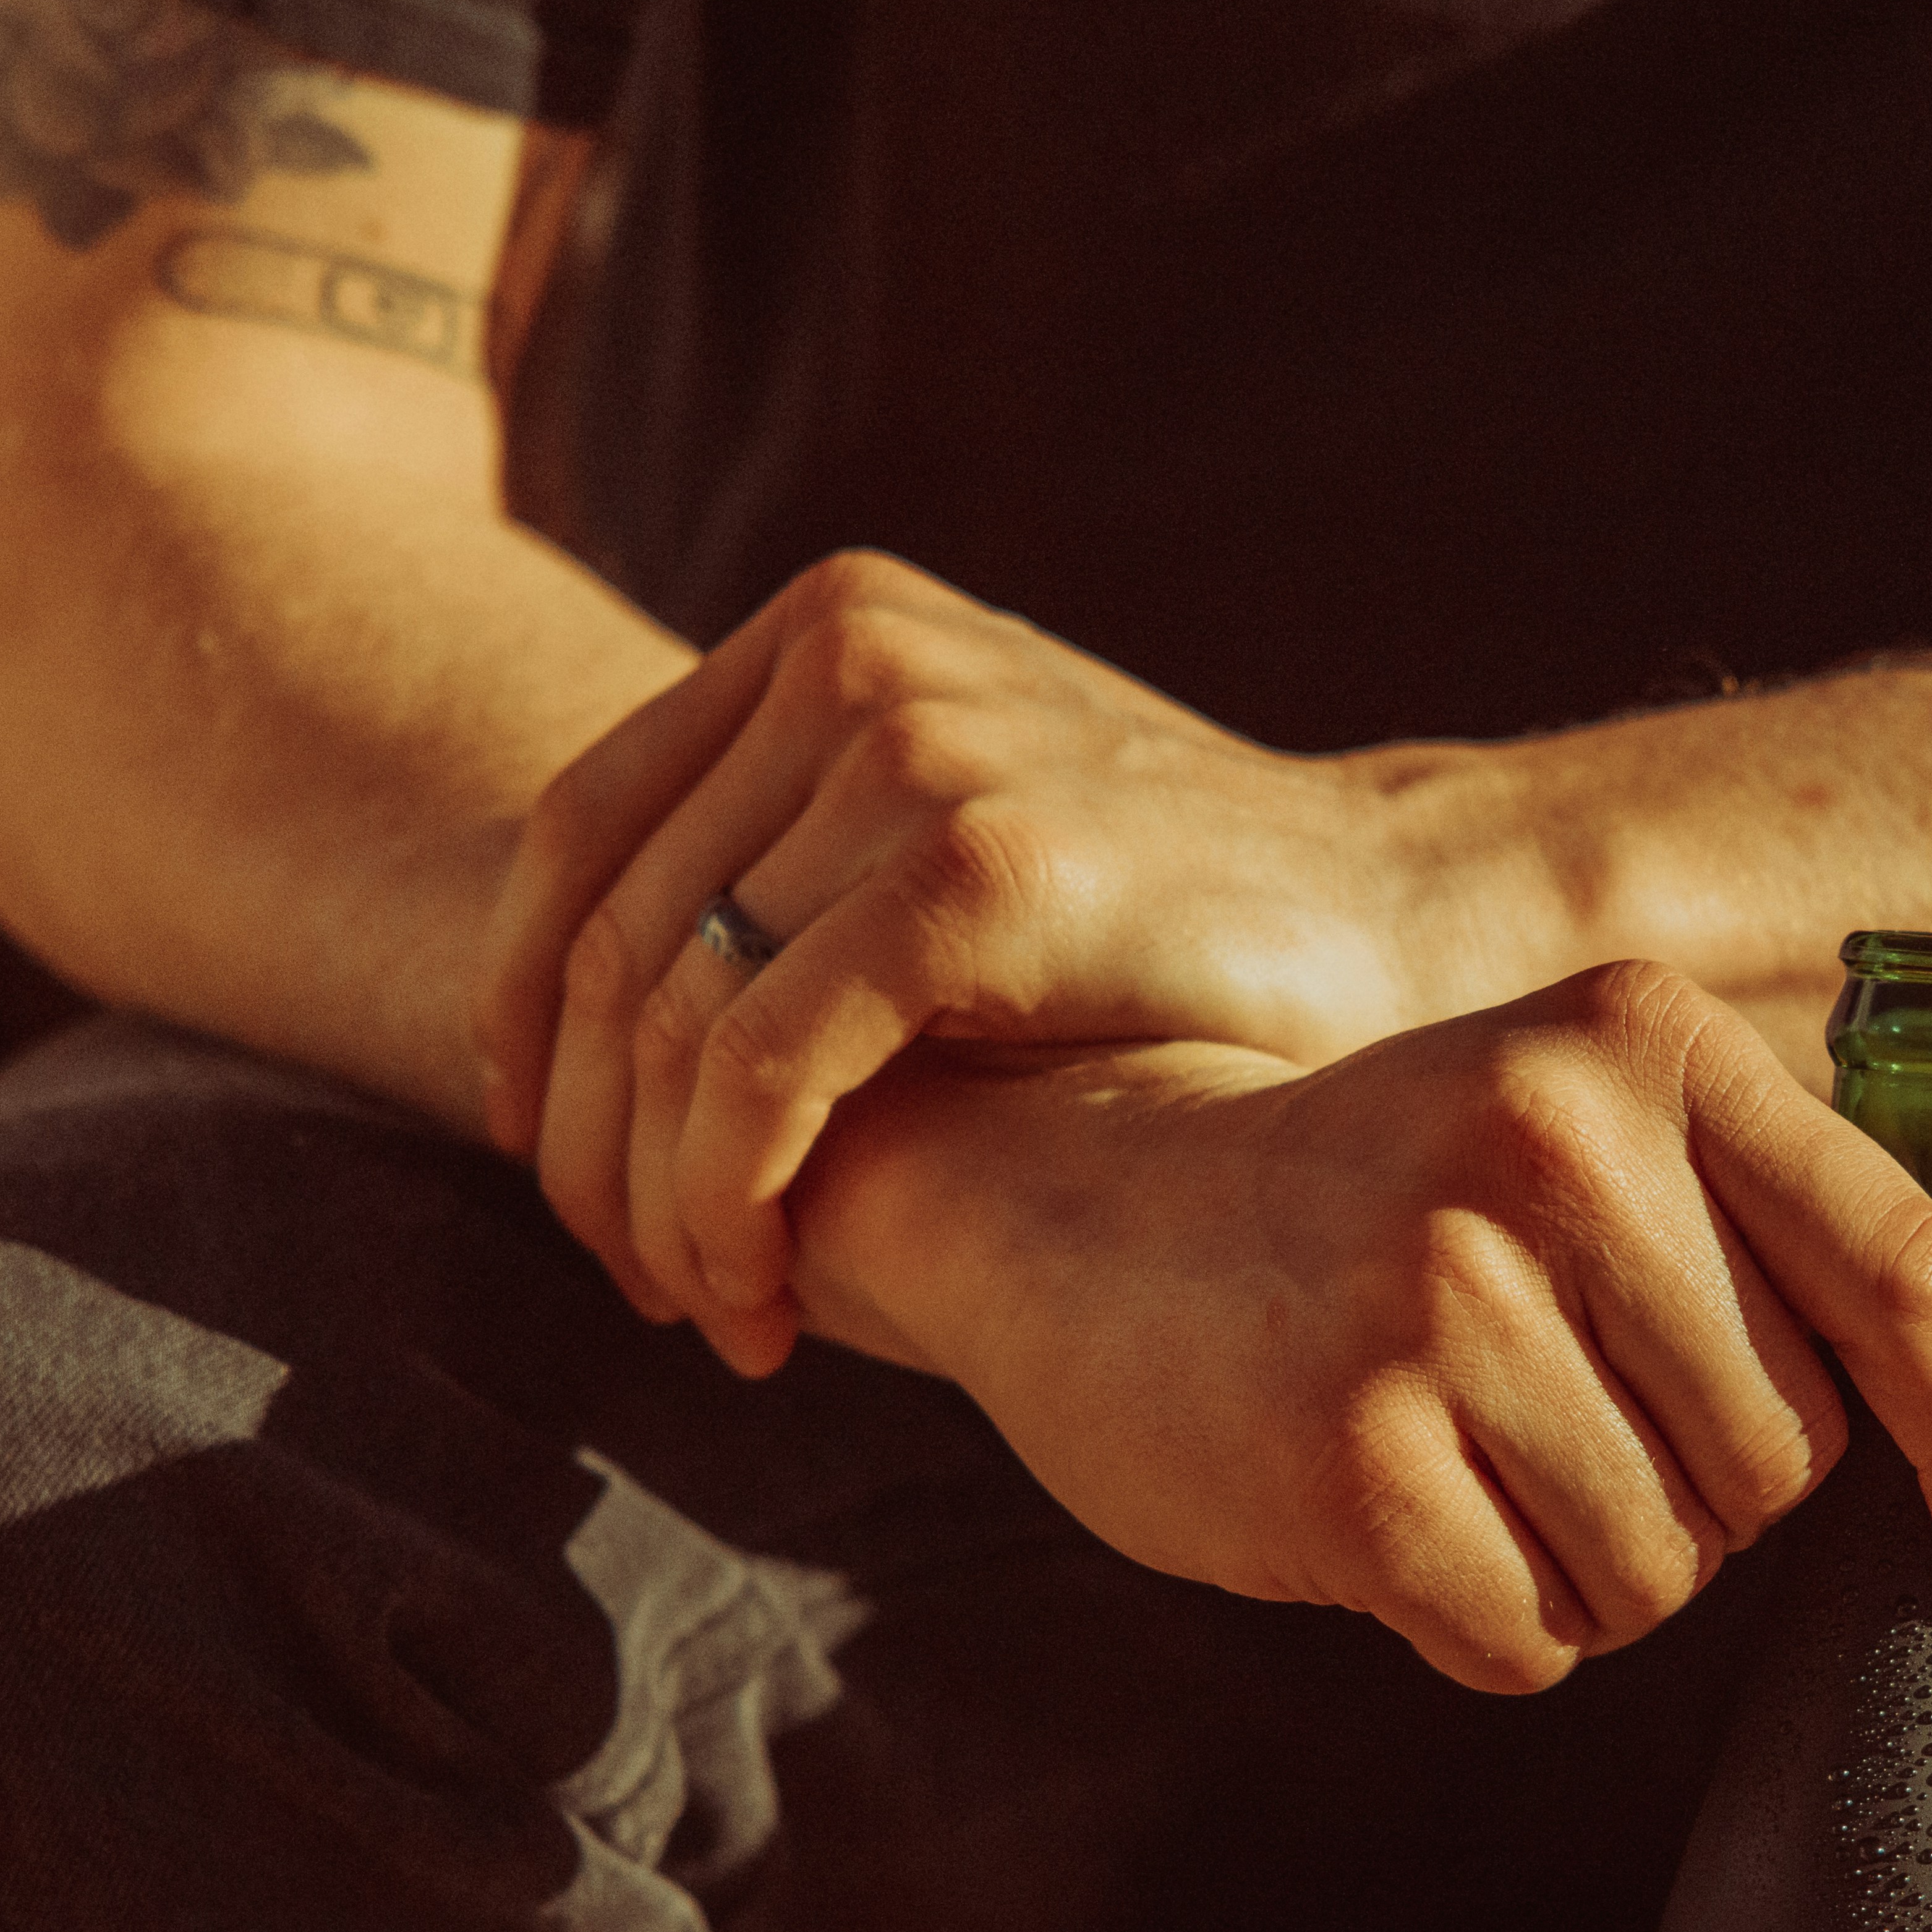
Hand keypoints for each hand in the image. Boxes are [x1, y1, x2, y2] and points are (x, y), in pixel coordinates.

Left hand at [474, 547, 1511, 1365]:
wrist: (1407, 924)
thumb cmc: (1177, 929)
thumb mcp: (958, 840)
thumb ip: (802, 860)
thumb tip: (585, 1016)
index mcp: (829, 624)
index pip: (579, 834)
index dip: (524, 1020)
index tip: (556, 1165)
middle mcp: (850, 654)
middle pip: (603, 933)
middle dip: (587, 1143)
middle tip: (638, 1280)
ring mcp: (908, 744)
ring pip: (664, 1015)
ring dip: (657, 1199)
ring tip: (710, 1307)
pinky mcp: (969, 864)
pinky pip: (758, 1061)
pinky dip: (726, 1197)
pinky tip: (758, 1288)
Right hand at [794, 962, 1931, 1693]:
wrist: (1079, 1210)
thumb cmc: (1391, 1206)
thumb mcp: (1629, 1188)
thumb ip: (1865, 1320)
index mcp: (1645, 1045)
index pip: (1912, 1274)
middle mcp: (1551, 1145)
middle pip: (1783, 1461)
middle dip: (1703, 1488)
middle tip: (1549, 1404)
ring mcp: (1443, 1296)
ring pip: (1666, 1571)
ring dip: (1589, 1562)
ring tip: (1463, 1448)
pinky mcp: (1353, 1453)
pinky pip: (1530, 1635)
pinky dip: (1485, 1617)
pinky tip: (1394, 1511)